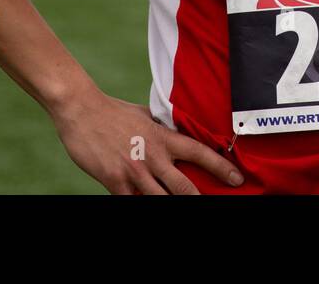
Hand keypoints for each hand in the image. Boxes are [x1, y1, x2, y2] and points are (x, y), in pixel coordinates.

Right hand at [49, 89, 243, 194]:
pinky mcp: (114, 181)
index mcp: (162, 137)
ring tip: (182, 210)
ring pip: (160, 200)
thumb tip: (174, 133)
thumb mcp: (144, 116)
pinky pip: (132, 202)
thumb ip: (161, 129)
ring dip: (170, 205)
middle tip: (213, 204)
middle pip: (184, 186)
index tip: (237, 178)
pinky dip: (138, 204)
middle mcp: (153, 156)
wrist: (81, 109)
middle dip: (199, 199)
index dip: (220, 167)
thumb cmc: (113, 111)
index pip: (199, 152)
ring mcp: (134, 170)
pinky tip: (142, 202)